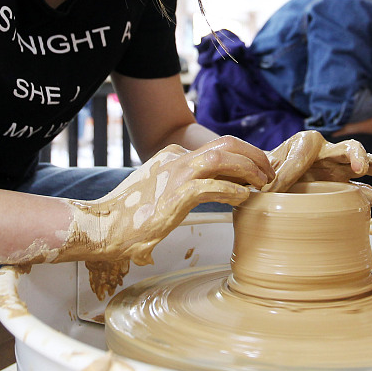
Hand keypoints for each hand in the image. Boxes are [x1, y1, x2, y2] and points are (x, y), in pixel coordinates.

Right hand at [55, 136, 271, 265]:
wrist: (102, 226)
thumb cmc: (130, 215)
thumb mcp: (160, 190)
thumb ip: (184, 184)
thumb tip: (217, 190)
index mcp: (173, 155)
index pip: (217, 147)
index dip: (243, 157)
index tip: (257, 171)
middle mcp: (176, 158)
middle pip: (226, 145)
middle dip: (253, 155)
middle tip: (269, 173)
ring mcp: (175, 175)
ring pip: (222, 158)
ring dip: (248, 169)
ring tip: (262, 183)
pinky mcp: (174, 196)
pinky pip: (212, 187)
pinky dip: (232, 191)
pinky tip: (243, 199)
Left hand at [263, 131, 371, 211]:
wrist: (275, 176)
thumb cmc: (272, 168)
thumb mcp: (269, 166)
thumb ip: (273, 176)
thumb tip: (268, 191)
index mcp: (308, 141)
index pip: (306, 151)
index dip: (294, 168)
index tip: (278, 185)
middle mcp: (329, 151)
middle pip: (349, 149)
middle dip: (358, 156)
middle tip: (362, 167)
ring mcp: (339, 169)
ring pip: (364, 167)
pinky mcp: (344, 186)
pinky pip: (363, 191)